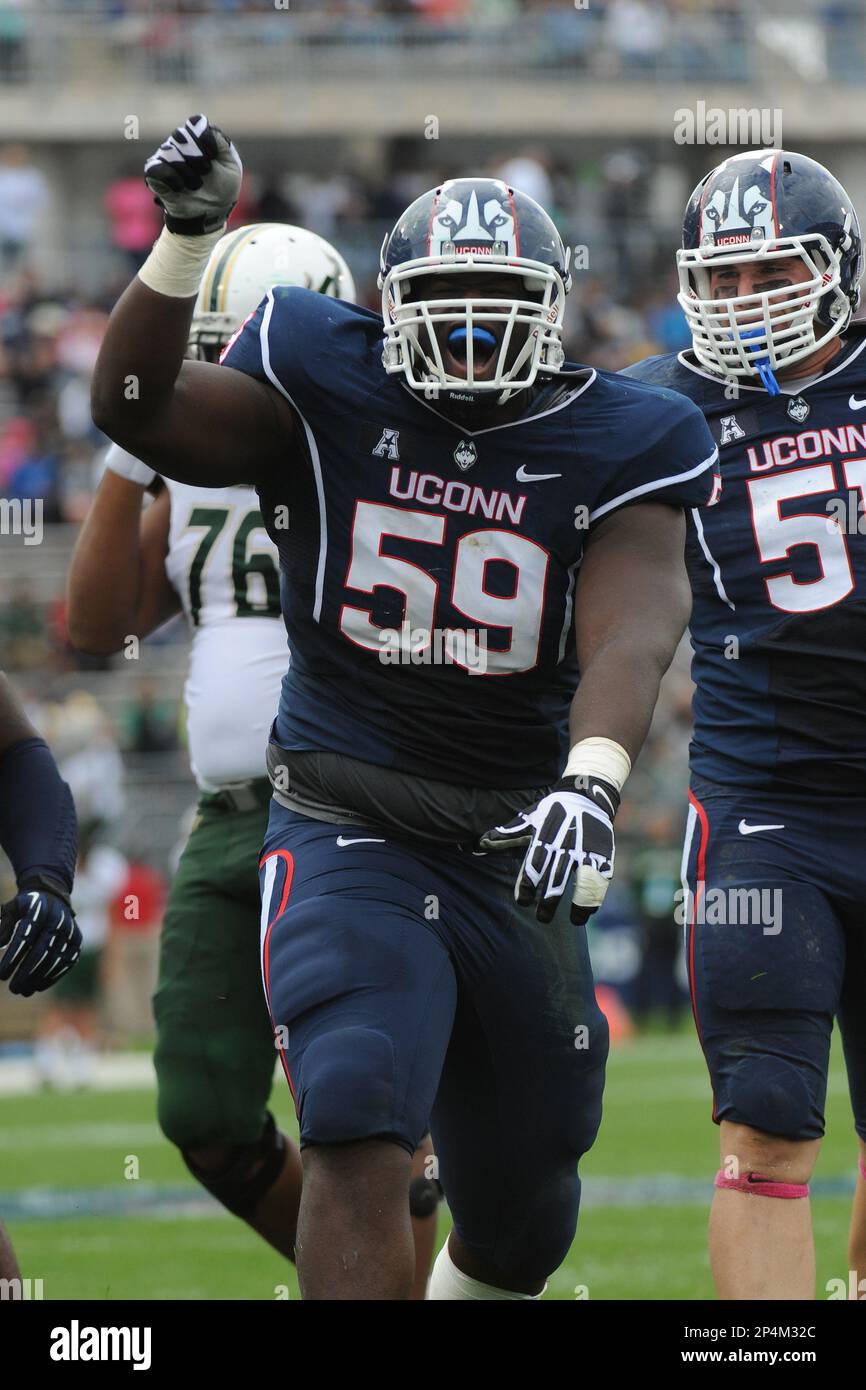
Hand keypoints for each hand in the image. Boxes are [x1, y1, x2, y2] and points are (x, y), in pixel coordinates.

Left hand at [0, 883, 81, 996]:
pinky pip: (66, 963)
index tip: (1, 976)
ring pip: (54, 960)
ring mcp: (70, 931)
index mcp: (38, 911)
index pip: (24, 939)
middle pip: (40, 952)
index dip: (12, 959)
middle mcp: (57, 920)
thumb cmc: (26, 907)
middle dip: (26, 973)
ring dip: (38, 978)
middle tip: (13, 989)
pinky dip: (53, 976)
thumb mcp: (12, 909)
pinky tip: (39, 986)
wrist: (53, 896)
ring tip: (24, 991)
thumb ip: (3, 926)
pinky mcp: (77, 941)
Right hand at [144, 114, 241, 234]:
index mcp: (197, 138)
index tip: (214, 156)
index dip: (205, 138)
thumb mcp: (231, 165)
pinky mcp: (155, 175)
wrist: (211, 213)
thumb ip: (221, 142)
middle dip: (197, 156)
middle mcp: (179, 144)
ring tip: (196, 185)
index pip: (195, 124)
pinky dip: (170, 177)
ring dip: (187, 171)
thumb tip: (201, 126)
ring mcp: (166, 158)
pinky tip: (181, 187)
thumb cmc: (222, 188)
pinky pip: (155, 167)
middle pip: (181, 135)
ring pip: (169, 151)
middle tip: (206, 172)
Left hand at [478, 776, 618, 924]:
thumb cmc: (553, 811)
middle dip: (549, 901)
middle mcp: (566, 845)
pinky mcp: (604, 854)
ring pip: (583, 882)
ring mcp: (587, 851)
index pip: (534, 865)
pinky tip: (588, 910)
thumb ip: (507, 834)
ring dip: (578, 904)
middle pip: (557, 878)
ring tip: (574, 921)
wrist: (588, 795)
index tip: (523, 902)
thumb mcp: (530, 818)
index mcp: (545, 837)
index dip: (527, 885)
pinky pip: (601, 880)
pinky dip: (596, 896)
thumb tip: (479, 844)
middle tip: (542, 918)